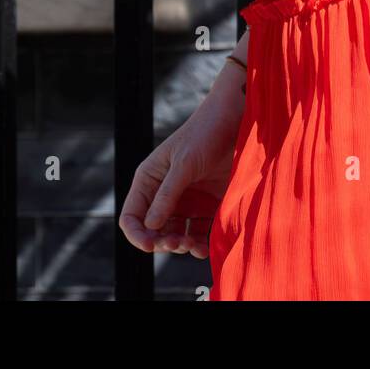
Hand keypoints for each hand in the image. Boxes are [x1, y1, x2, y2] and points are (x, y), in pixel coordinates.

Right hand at [118, 72, 245, 258]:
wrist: (238, 121)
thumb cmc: (206, 134)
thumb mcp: (184, 163)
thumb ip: (167, 194)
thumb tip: (150, 226)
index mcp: (149, 180)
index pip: (132, 216)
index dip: (137, 235)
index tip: (151, 246)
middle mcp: (164, 193)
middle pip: (153, 231)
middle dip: (162, 242)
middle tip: (179, 244)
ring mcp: (186, 200)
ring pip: (175, 235)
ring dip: (182, 246)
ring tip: (193, 246)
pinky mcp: (207, 205)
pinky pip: (198, 232)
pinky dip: (199, 243)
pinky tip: (205, 247)